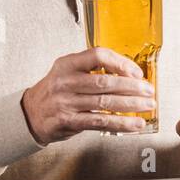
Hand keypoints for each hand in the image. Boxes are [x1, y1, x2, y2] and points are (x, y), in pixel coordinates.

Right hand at [21, 48, 156, 143]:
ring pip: (105, 102)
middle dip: (132, 87)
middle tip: (149, 90)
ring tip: (148, 105)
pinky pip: (100, 122)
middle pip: (105, 81)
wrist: (30, 114)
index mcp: (67, 64)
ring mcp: (65, 102)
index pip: (97, 55)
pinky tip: (135, 124)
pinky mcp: (68, 122)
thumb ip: (92, 70)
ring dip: (131, 105)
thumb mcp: (67, 72)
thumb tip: (129, 74)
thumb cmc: (56, 92)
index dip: (120, 62)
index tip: (136, 72)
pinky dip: (121, 123)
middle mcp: (65, 81)